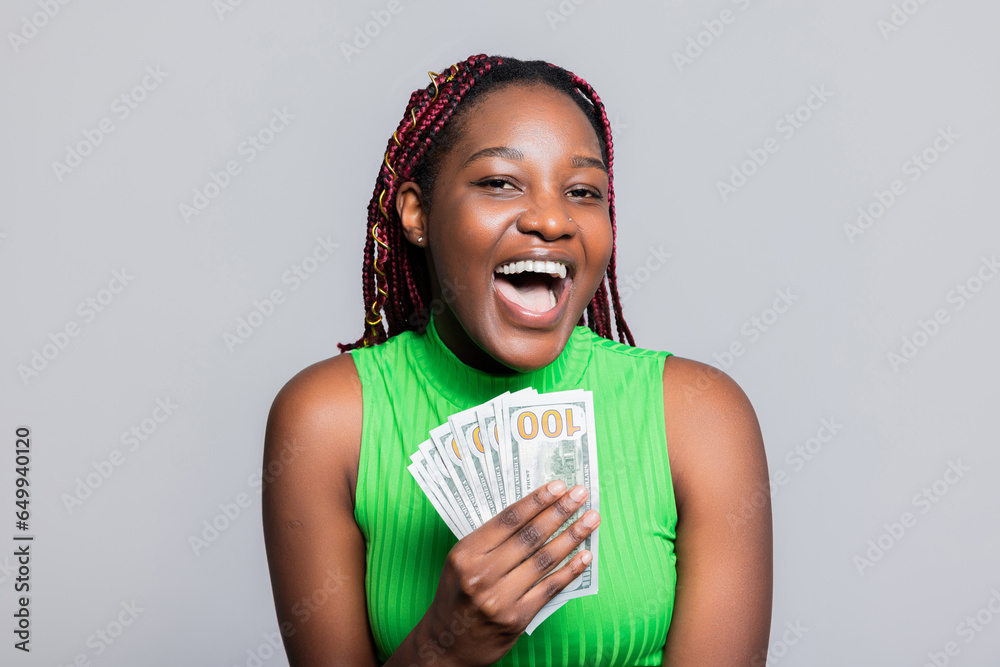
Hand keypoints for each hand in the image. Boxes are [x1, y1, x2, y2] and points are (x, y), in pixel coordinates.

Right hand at [414, 480, 599, 666]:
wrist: (448, 644)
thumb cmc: (457, 595)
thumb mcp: (461, 562)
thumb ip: (490, 541)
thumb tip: (534, 512)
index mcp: (465, 554)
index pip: (508, 520)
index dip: (536, 501)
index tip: (558, 485)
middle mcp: (481, 575)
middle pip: (529, 537)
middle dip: (559, 512)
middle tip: (581, 494)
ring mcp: (500, 599)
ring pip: (544, 560)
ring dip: (571, 537)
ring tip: (591, 520)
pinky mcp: (516, 619)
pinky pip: (549, 588)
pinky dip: (570, 570)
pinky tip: (585, 556)